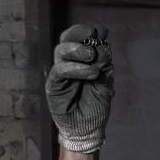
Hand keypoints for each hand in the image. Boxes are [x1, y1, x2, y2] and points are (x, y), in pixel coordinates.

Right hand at [45, 24, 113, 152]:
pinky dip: (75, 68)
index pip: (84, 37)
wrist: (87, 129)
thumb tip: (103, 49)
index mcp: (85, 59)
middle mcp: (71, 62)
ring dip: (78, 49)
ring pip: (62, 50)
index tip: (102, 32)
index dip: (92, 30)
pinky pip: (60, 70)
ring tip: (92, 57)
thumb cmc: (96, 108)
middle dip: (79, 32)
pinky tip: (91, 72)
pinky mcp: (54, 85)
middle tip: (92, 35)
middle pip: (68, 37)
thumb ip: (105, 68)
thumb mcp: (106, 86)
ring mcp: (61, 72)